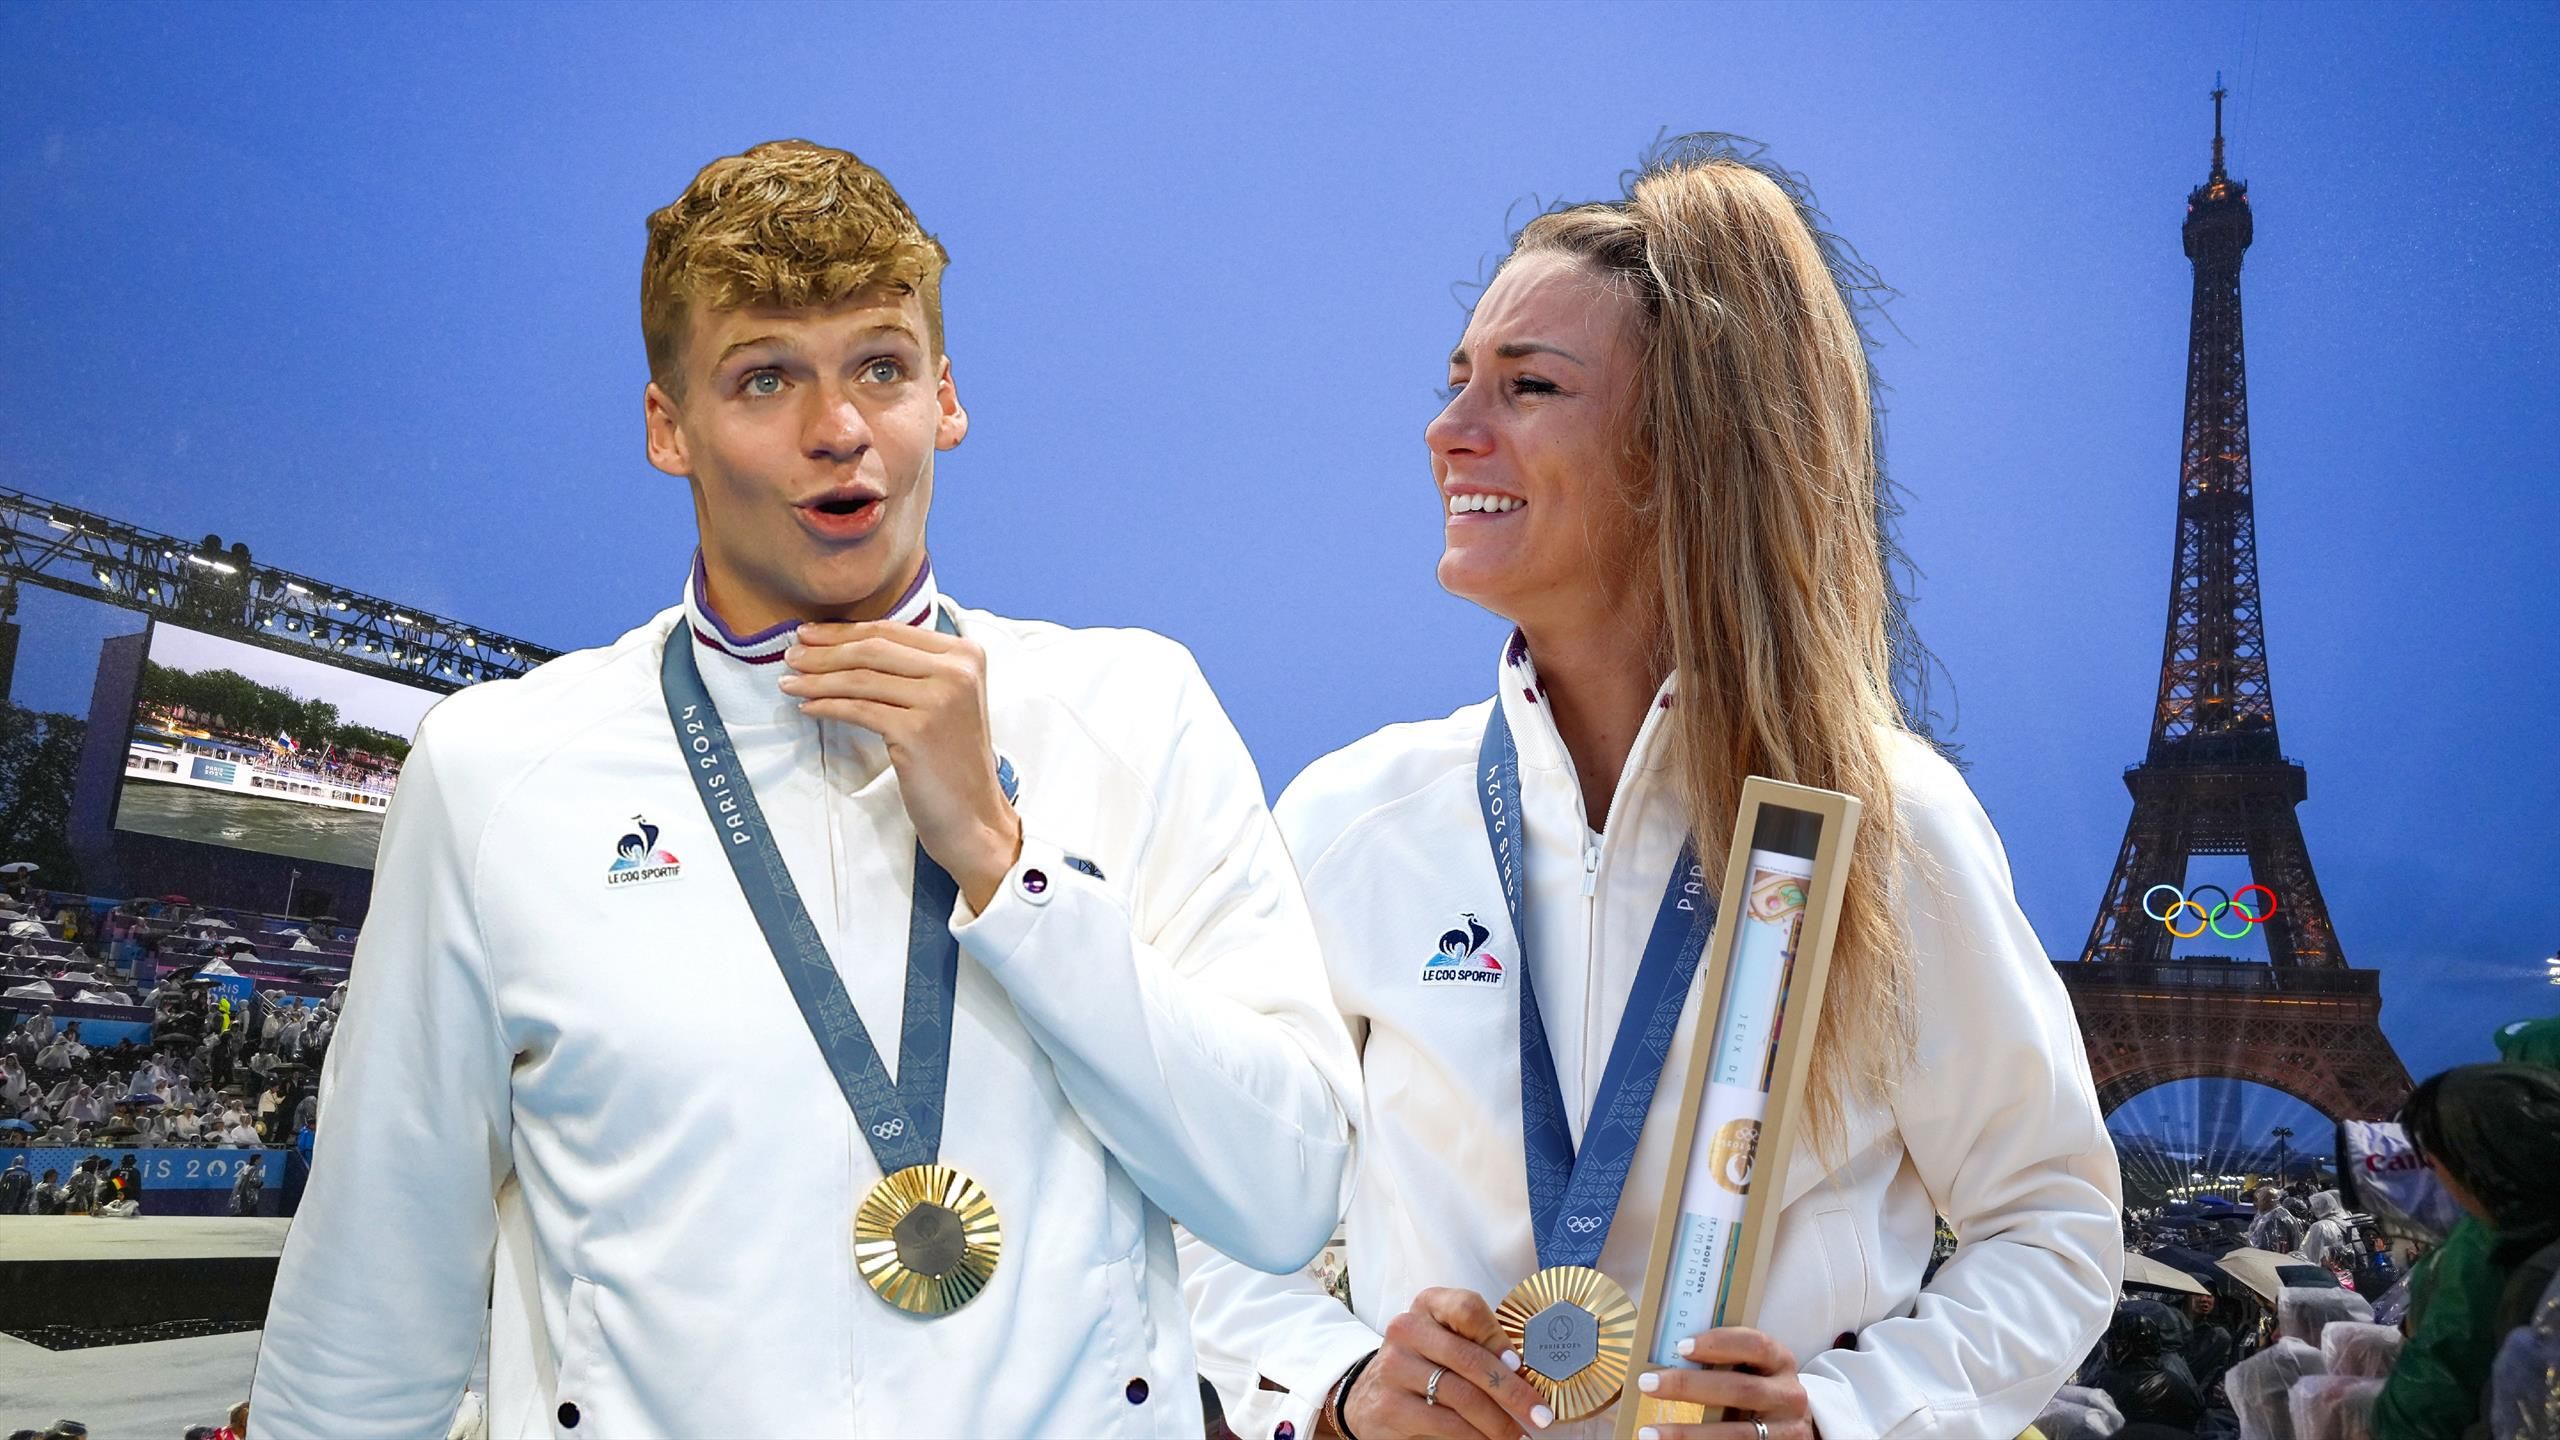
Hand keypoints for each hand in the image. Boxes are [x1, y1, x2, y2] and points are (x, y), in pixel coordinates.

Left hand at [780, 621, 1021, 910]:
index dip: (844, 630)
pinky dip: (827, 706)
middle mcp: (957, 671)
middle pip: (873, 649)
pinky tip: (808, 708)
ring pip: (860, 678)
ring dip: (817, 679)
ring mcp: (938, 700)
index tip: (811, 633)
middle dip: (824, 651)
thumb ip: (914, 668)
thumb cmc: (951, 759)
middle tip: (791, 655)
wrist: (972, 813)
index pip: (892, 630)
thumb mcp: (945, 699)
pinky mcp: (916, 730)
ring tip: (789, 682)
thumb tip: (847, 644)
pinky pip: (858, 709)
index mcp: (966, 654)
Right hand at [1338, 1288, 1554, 1439]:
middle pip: (1470, 1358)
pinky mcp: (1390, 1406)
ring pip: (1462, 1396)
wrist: (1369, 1397)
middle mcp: (1407, 1329)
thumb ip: (1479, 1345)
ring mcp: (1394, 1368)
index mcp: (1427, 1305)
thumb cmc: (1424, 1366)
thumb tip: (1529, 1373)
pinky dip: (1476, 1437)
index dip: (1498, 1337)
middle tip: (1541, 1416)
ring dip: (1499, 1422)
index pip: (1467, 1308)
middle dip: (1513, 1392)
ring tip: (1520, 1437)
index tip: (1521, 1365)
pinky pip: (1446, 1424)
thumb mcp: (1446, 1342)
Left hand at [1632, 1327, 1815, 1439]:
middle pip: (1739, 1391)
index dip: (1718, 1343)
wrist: (1798, 1430)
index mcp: (1780, 1362)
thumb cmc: (1761, 1390)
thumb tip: (1662, 1363)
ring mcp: (1786, 1430)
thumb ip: (1723, 1364)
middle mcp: (1788, 1395)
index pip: (1754, 1345)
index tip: (1681, 1346)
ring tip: (1649, 1432)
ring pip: (1736, 1435)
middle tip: (1647, 1383)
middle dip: (1689, 1386)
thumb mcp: (1754, 1371)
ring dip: (1688, 1434)